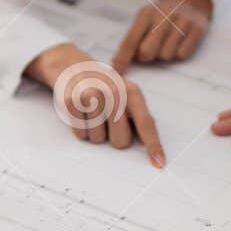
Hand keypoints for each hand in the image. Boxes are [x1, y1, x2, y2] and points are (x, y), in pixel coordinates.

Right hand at [30, 43, 165, 166]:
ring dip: (95, 132)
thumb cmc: (104, 86)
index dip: (153, 145)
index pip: (146, 123)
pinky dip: (80, 128)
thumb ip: (137, 116)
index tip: (159, 163)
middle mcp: (114, 92)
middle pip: (120, 141)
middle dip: (114, 137)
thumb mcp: (125, 93)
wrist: (73, 66)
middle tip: (107, 119)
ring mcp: (91, 95)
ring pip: (98, 140)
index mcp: (132, 92)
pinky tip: (81, 111)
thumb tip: (148, 146)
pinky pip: (80, 135)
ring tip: (92, 111)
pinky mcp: (71, 101)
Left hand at [112, 0, 212, 70]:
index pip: (130, 40)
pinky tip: (179, 42)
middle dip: (146, 57)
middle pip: (147, 52)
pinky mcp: (197, 29)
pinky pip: (182, 55)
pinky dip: (179, 53)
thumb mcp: (144, 19)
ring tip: (167, 42)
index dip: (122, 58)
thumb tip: (119, 64)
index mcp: (146, 14)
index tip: (117, 72)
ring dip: (164, 54)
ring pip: (166, 56)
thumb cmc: (161, 16)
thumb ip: (132, 39)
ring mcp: (181, 22)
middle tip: (150, 51)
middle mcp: (163, 16)